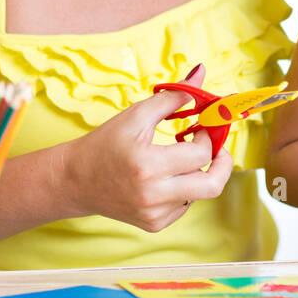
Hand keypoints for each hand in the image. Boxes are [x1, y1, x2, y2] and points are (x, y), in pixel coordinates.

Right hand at [63, 63, 233, 231]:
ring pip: (199, 194)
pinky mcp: (154, 225)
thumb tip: (200, 72)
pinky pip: (185, 206)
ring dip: (197, 173)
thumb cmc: (105, 143)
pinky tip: (165, 178)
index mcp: (147, 166)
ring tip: (179, 159)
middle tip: (215, 149)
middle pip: (212, 185)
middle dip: (222, 163)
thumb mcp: (136, 115)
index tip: (200, 128)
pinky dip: (184, 189)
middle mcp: (152, 196)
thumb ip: (172, 95)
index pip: (200, 154)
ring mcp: (154, 214)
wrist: (75, 180)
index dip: (208, 137)